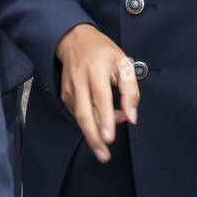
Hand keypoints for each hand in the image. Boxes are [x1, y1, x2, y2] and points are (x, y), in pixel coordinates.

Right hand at [55, 24, 139, 162]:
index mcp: (97, 70)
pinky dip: (91, 121)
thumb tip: (132, 117)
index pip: (101, 99)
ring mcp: (70, 89)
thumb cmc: (103, 52)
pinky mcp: (65, 96)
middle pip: (84, 115)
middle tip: (104, 156)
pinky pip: (78, 114)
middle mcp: (80, 81)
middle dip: (94, 138)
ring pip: (81, 118)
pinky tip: (101, 118)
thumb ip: (131, 91)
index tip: (109, 139)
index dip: (106, 119)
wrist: (74, 40)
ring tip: (110, 132)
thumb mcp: (124, 63)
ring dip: (97, 130)